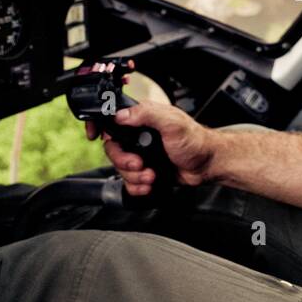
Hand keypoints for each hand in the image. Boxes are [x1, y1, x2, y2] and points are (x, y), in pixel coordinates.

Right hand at [85, 100, 215, 196]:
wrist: (208, 165)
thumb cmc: (195, 141)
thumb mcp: (171, 122)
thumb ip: (146, 114)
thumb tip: (122, 115)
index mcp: (143, 118)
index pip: (113, 119)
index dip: (99, 126)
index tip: (94, 135)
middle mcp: (139, 135)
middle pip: (113, 149)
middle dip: (124, 161)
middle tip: (140, 164)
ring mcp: (141, 154)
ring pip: (120, 168)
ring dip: (134, 176)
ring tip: (152, 175)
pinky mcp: (145, 170)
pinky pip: (129, 182)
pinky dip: (137, 186)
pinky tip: (150, 184)